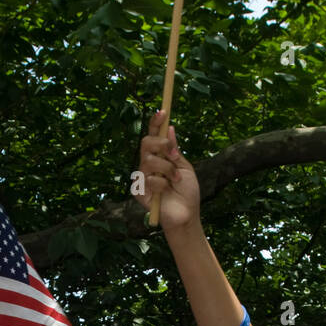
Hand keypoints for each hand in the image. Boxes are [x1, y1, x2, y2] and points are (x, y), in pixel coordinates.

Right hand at [139, 114, 200, 230]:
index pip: (153, 135)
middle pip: (146, 143)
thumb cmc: (187, 193)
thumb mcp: (185, 167)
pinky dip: (162, 185)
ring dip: (167, 169)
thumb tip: (170, 128)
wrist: (186, 214)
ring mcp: (142, 177)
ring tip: (175, 180)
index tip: (163, 111)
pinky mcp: (138, 191)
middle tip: (174, 155)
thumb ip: (175, 150)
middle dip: (162, 145)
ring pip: (149, 161)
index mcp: (160, 156)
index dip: (155, 122)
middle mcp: (148, 164)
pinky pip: (148, 179)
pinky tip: (166, 192)